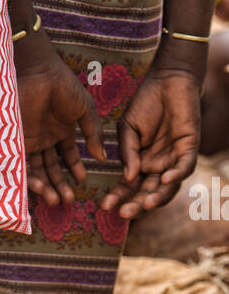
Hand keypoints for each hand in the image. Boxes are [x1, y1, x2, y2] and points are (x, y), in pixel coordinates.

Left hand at [16, 30, 104, 203]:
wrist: (39, 74)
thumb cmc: (63, 87)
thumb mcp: (84, 110)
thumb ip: (93, 133)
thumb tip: (102, 158)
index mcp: (61, 131)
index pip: (68, 157)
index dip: (74, 170)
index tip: (81, 183)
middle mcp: (44, 139)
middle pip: (51, 168)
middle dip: (59, 185)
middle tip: (66, 200)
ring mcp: (30, 141)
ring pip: (37, 170)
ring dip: (45, 187)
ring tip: (54, 200)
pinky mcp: (16, 142)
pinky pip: (22, 164)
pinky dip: (30, 178)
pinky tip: (40, 188)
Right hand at [102, 68, 201, 217]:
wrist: (168, 80)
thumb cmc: (145, 103)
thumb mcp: (127, 129)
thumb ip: (127, 153)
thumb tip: (127, 178)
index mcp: (140, 163)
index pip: (129, 187)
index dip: (118, 197)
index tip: (105, 206)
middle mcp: (158, 165)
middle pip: (148, 192)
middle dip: (137, 205)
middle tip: (124, 213)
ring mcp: (174, 157)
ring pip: (169, 186)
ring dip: (158, 197)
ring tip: (146, 204)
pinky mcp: (189, 146)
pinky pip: (185, 166)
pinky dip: (177, 174)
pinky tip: (166, 179)